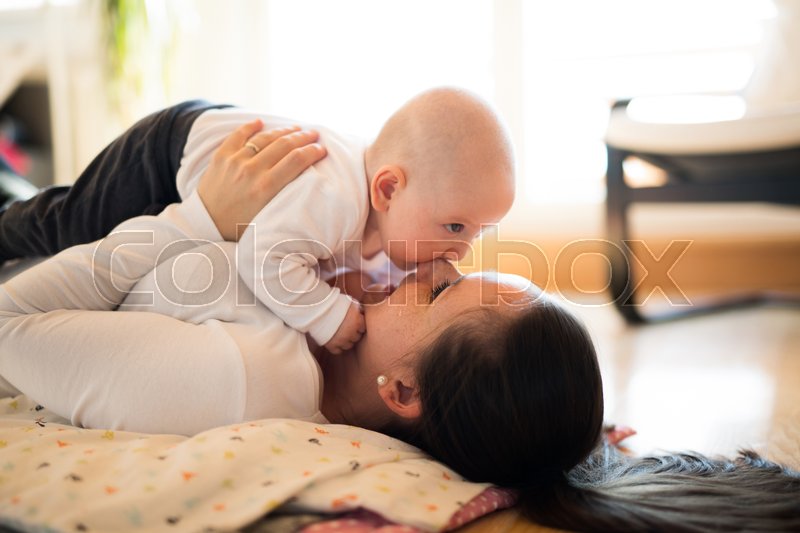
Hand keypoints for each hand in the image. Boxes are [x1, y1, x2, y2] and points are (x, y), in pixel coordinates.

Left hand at [198, 120, 326, 240]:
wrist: (206, 226)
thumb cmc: (240, 228)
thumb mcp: (267, 217)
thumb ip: (283, 197)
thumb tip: (303, 178)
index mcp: (266, 188)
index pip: (297, 160)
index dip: (313, 151)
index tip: (322, 149)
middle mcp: (252, 171)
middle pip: (285, 145)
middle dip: (303, 137)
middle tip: (314, 134)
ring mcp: (235, 161)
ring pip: (265, 138)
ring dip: (283, 131)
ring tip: (296, 128)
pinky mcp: (221, 157)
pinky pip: (238, 135)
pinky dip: (250, 127)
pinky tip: (260, 122)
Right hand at [324, 301, 364, 353]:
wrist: (318, 308)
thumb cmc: (334, 303)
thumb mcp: (349, 301)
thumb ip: (356, 308)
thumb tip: (360, 312)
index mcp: (357, 321)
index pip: (363, 329)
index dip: (358, 326)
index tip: (353, 324)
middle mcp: (351, 333)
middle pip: (356, 338)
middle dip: (352, 334)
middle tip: (346, 329)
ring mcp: (341, 340)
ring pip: (348, 346)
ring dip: (345, 341)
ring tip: (340, 335)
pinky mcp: (331, 345)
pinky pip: (337, 351)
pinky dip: (336, 347)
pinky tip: (334, 341)